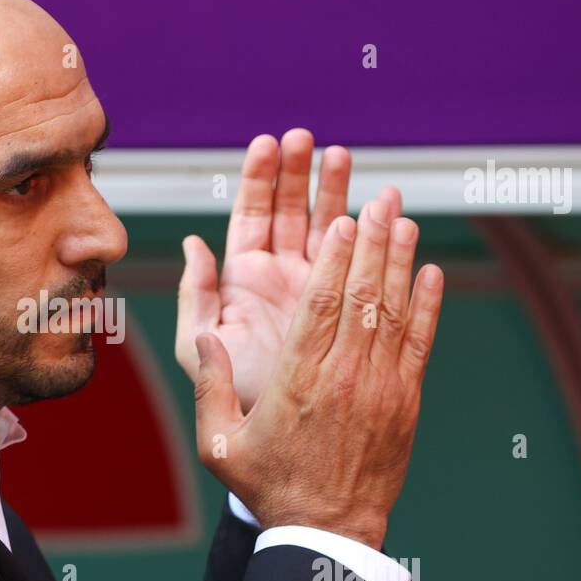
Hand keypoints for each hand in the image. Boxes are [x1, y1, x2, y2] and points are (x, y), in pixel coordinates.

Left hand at [176, 129, 401, 412]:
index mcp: (245, 280)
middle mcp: (282, 278)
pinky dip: (373, 237)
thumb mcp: (200, 348)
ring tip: (348, 158)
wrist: (284, 440)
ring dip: (339, 193)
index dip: (259, 179)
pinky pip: (362, 264)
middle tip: (311, 140)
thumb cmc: (236, 397)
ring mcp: (318, 289)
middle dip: (300, 173)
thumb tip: (194, 243)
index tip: (268, 143)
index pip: (252, 216)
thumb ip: (196, 297)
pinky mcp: (350, 307)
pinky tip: (387, 208)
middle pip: (292, 212)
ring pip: (329, 229)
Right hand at [191, 199, 442, 549]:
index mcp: (297, 379)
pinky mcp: (405, 402)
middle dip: (373, 242)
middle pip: (364, 295)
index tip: (343, 220)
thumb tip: (206, 335)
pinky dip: (427, 305)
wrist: (328, 532)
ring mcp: (381, 388)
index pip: (322, 303)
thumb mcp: (218, 442)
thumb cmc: (269, 485)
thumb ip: (209, 384)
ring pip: (394, 311)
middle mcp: (344, 376)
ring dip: (401, 261)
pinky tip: (430, 272)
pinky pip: (420, 343)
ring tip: (405, 218)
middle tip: (380, 200)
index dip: (336, 257)